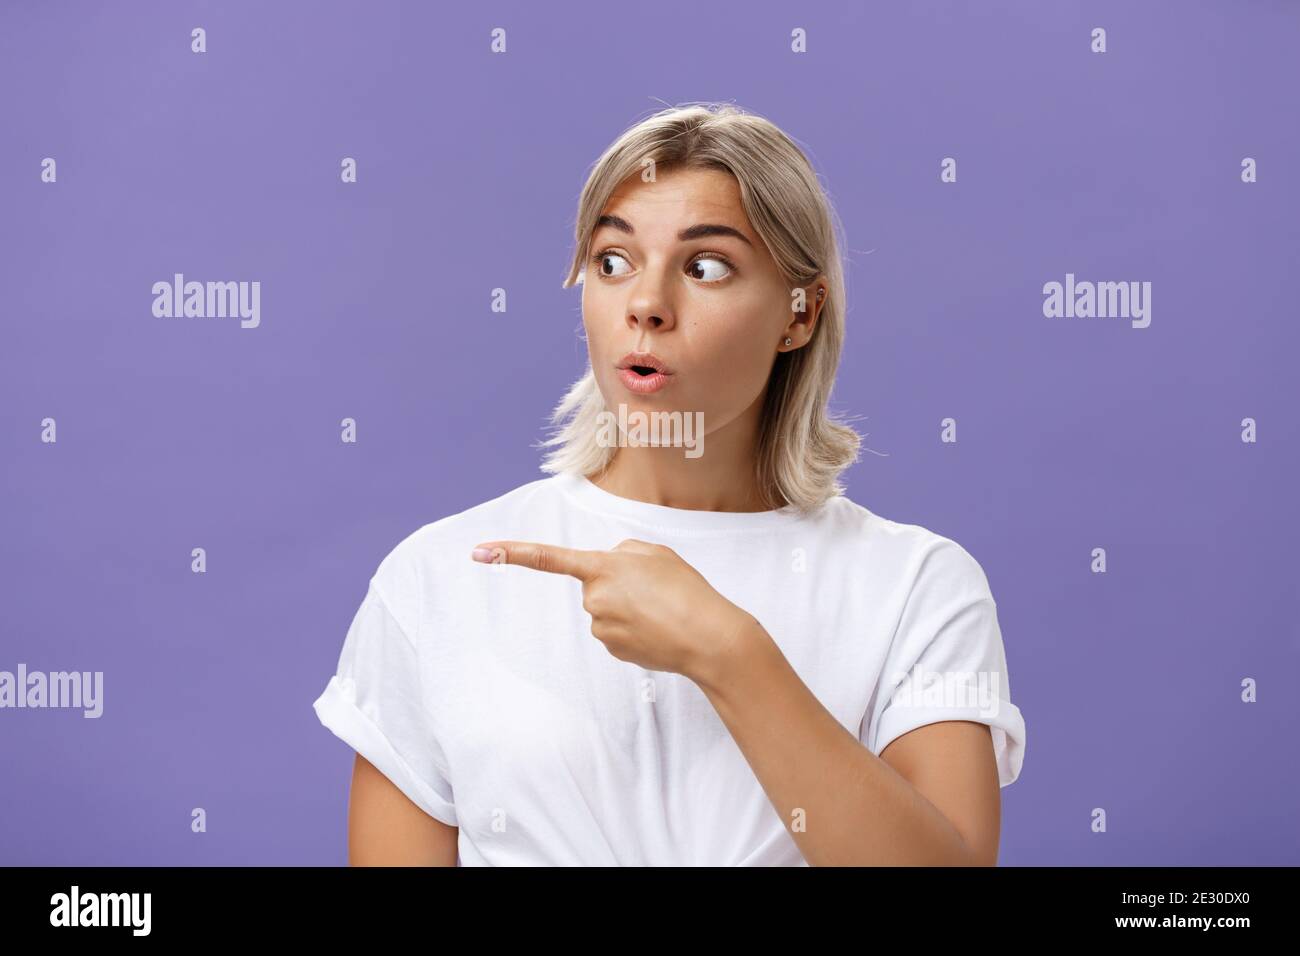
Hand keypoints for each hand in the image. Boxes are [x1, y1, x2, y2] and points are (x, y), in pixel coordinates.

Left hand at [470, 538, 753, 682]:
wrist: (708, 638)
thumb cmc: (686, 590)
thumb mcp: (655, 552)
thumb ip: (622, 553)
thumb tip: (606, 571)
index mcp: (602, 567)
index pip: (549, 558)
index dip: (512, 552)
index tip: (480, 551)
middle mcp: (593, 599)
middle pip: (596, 585)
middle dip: (620, 584)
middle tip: (657, 589)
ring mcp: (601, 628)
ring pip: (608, 609)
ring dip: (631, 607)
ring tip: (663, 609)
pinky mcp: (613, 650)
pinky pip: (618, 631)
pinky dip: (636, 628)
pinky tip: (660, 629)